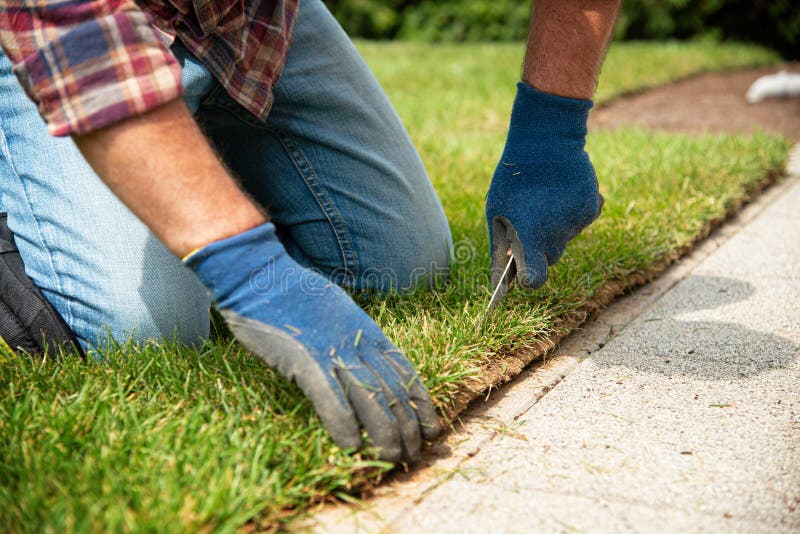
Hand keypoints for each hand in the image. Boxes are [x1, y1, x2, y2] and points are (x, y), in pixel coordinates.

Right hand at [185, 223, 439, 461]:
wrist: (261, 277)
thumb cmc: (295, 296)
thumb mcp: (338, 313)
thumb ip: (353, 339)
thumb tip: (364, 365)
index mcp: (367, 332)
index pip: (406, 372)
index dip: (421, 403)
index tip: (431, 428)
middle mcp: (357, 344)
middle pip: (394, 392)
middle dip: (408, 427)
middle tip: (414, 455)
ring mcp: (333, 352)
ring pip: (371, 399)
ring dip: (385, 434)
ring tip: (393, 458)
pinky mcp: (305, 361)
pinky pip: (330, 399)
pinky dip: (344, 424)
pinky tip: (352, 446)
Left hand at [485, 82, 602, 292]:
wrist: (547, 138)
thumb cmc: (513, 178)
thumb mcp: (496, 211)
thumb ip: (500, 246)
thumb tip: (502, 280)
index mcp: (530, 235)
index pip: (534, 279)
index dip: (528, 280)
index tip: (522, 277)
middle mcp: (557, 233)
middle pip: (550, 258)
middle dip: (539, 248)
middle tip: (528, 222)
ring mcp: (577, 221)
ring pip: (566, 238)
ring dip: (555, 227)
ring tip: (545, 200)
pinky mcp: (592, 207)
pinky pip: (580, 221)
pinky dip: (570, 213)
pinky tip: (561, 193)